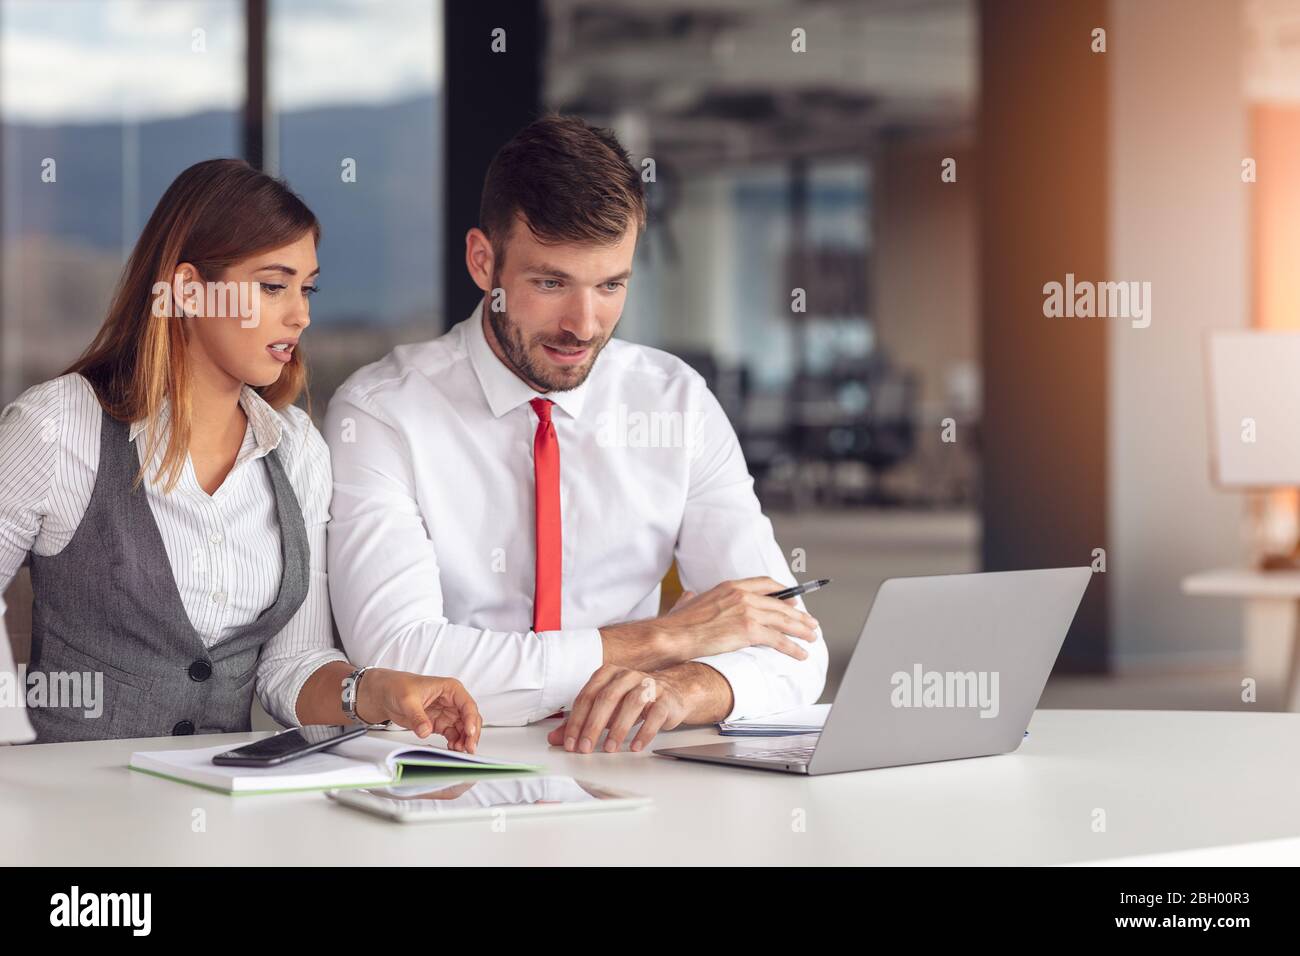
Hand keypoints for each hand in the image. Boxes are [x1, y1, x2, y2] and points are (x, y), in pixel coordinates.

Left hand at [355, 669, 480, 752]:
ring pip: (463, 729)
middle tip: (469, 748)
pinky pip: (453, 735)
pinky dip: (455, 743)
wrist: (384, 695)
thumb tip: (426, 731)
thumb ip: (418, 716)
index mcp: (450, 689)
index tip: (469, 733)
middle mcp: (452, 701)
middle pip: (469, 719)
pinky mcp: (439, 724)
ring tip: (460, 752)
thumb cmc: (398, 687)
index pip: (467, 705)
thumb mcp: (407, 700)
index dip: (471, 720)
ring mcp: (447, 714)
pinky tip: (452, 749)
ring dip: (464, 741)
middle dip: (471, 734)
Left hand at [546, 663, 726, 753]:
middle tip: (585, 747)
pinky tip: (635, 746)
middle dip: (593, 725)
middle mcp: (627, 675)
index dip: (576, 721)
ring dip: (618, 729)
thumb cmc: (633, 701)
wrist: (671, 694)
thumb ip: (580, 722)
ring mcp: (648, 685)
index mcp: (608, 674)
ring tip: (609, 748)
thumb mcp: (604, 711)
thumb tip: (555, 739)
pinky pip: (655, 715)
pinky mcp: (665, 699)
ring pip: (631, 704)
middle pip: (606, 698)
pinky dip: (644, 732)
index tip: (570, 743)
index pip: (587, 696)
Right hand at [601, 577, 819, 670]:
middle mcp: (742, 595)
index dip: (784, 593)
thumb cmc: (676, 624)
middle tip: (811, 623)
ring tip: (812, 638)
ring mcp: (747, 611)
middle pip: (780, 604)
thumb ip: (692, 598)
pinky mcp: (749, 630)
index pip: (765, 584)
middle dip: (799, 615)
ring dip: (801, 630)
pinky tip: (801, 654)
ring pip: (784, 620)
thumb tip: (688, 597)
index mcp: (730, 586)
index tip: (794, 600)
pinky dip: (792, 647)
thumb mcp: (687, 602)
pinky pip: (778, 639)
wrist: (673, 635)